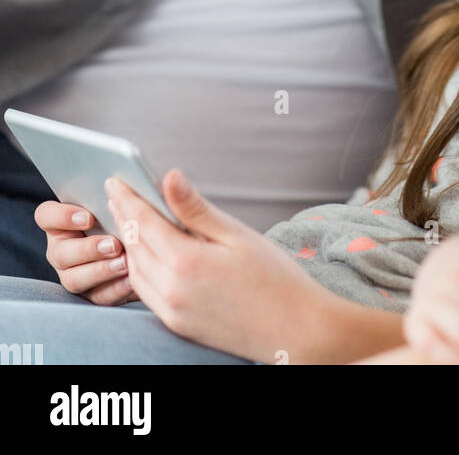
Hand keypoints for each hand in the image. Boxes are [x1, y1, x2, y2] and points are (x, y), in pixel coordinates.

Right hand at [35, 200, 137, 305]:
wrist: (147, 248)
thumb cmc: (129, 216)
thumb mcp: (122, 204)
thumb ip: (117, 197)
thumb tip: (129, 183)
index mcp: (62, 222)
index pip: (46, 215)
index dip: (62, 216)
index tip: (88, 217)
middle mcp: (62, 249)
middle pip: (60, 253)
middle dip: (88, 249)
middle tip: (113, 245)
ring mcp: (73, 274)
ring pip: (75, 279)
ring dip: (101, 271)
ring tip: (125, 263)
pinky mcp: (91, 294)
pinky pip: (98, 296)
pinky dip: (116, 288)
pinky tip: (132, 280)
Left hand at [104, 169, 342, 363]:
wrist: (295, 330)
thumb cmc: (274, 277)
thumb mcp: (237, 234)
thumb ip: (196, 208)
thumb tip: (169, 177)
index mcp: (186, 261)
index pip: (143, 222)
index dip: (127, 199)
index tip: (115, 180)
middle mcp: (172, 290)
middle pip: (135, 245)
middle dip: (124, 217)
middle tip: (116, 194)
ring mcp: (172, 312)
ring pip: (136, 271)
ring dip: (129, 243)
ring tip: (128, 220)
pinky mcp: (177, 326)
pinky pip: (146, 292)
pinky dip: (139, 269)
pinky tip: (145, 255)